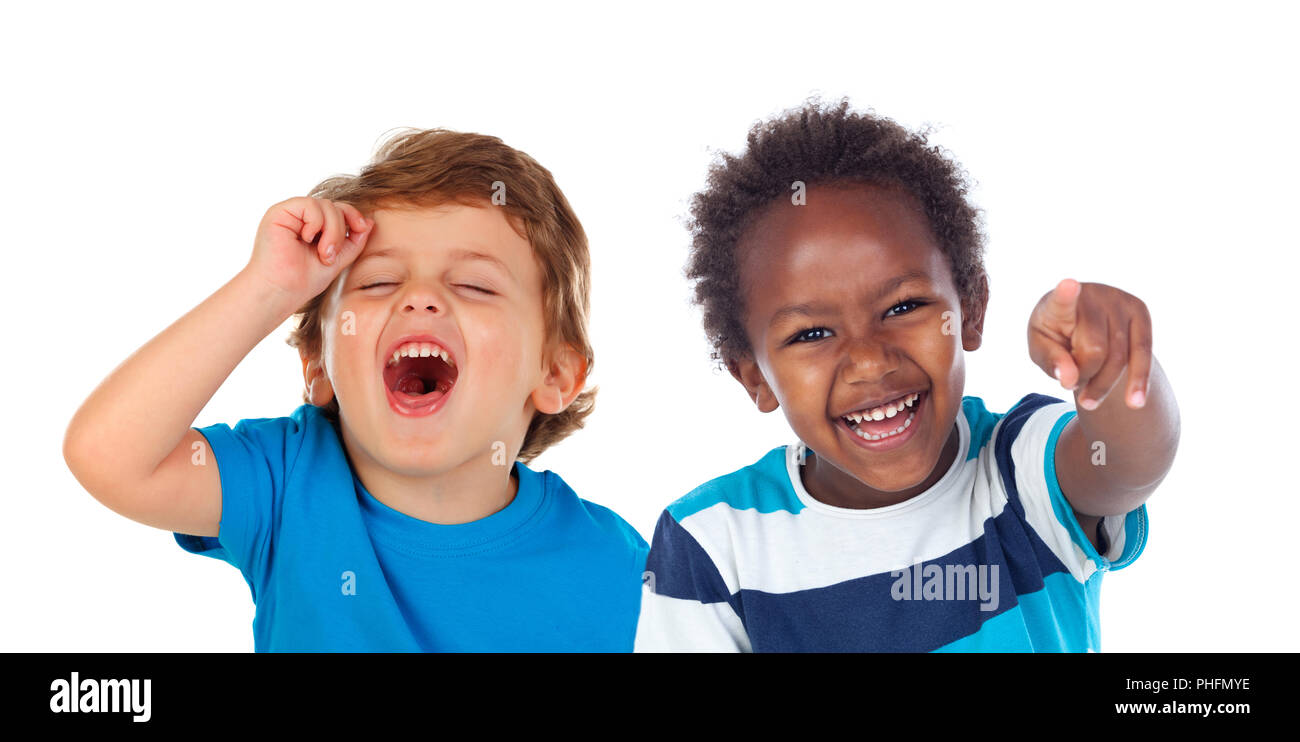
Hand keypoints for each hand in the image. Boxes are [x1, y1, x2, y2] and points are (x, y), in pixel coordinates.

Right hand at [245, 197, 373, 305]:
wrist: (281, 292)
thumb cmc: (304, 280)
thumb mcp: (338, 259)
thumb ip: (354, 241)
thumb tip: (370, 222)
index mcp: (313, 226)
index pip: (339, 210)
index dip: (353, 216)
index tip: (361, 230)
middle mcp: (301, 217)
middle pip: (334, 206)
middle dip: (340, 230)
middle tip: (330, 255)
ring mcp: (290, 213)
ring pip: (325, 204)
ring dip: (331, 230)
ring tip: (323, 253)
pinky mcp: (279, 212)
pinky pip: (309, 205)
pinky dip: (316, 223)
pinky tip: (307, 239)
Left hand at [1027, 279, 1151, 410]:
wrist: (1082, 322)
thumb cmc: (1056, 337)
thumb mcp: (1042, 351)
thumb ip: (1052, 363)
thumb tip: (1070, 380)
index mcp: (1056, 304)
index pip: (1062, 301)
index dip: (1066, 295)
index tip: (1069, 286)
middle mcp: (1091, 296)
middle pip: (1095, 351)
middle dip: (1085, 376)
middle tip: (1075, 384)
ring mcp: (1118, 300)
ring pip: (1119, 357)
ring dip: (1104, 384)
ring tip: (1089, 400)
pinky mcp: (1140, 310)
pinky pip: (1143, 352)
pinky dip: (1138, 380)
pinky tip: (1134, 402)